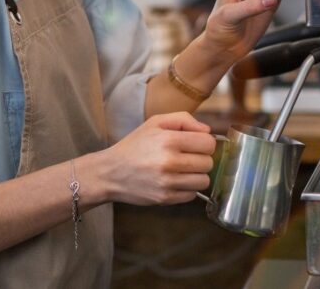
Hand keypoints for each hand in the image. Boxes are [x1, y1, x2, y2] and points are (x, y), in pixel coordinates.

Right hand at [96, 112, 216, 205]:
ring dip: (196, 175)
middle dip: (200, 159)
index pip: (208, 143)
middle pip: (208, 163)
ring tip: (182, 170)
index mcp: (168, 140)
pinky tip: (174, 181)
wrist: (111, 172)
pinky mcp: (166, 198)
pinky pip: (192, 195)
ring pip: (204, 181)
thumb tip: (208, 131)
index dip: (204, 143)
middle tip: (186, 157)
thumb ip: (183, 119)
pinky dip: (187, 188)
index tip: (194, 144)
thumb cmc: (134, 146)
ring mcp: (168, 183)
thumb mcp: (154, 123)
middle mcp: (169, 162)